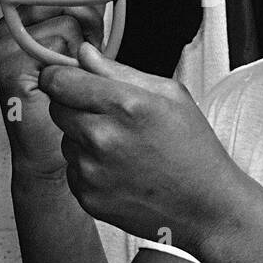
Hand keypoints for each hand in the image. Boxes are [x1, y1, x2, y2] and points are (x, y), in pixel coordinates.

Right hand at [0, 0, 105, 178]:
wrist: (51, 153)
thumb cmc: (65, 109)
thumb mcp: (78, 57)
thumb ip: (82, 26)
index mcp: (21, 25)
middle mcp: (9, 30)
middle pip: (62, 2)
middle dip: (86, 25)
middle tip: (89, 54)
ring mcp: (6, 45)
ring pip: (66, 22)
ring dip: (81, 51)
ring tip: (71, 78)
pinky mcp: (10, 60)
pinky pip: (58, 43)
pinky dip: (70, 61)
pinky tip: (59, 82)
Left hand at [38, 43, 247, 254]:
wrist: (206, 208)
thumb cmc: (194, 149)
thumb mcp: (170, 95)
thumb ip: (119, 71)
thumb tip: (84, 54)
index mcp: (125, 105)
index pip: (59, 81)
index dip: (59, 75)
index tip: (65, 78)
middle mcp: (102, 138)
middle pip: (56, 107)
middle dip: (73, 104)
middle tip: (106, 114)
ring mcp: (92, 171)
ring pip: (65, 139)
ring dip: (83, 137)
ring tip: (121, 146)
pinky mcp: (87, 197)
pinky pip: (73, 169)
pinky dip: (88, 166)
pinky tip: (120, 170)